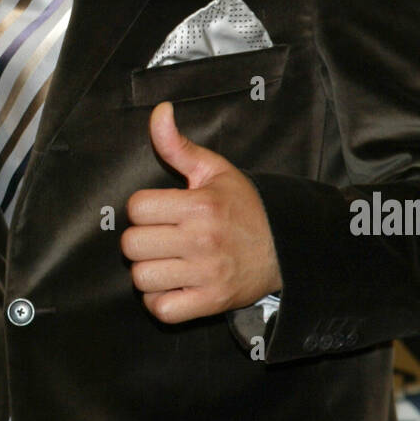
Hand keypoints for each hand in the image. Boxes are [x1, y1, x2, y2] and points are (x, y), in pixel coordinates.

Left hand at [121, 101, 281, 322]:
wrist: (287, 247)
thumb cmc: (244, 207)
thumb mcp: (214, 170)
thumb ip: (178, 145)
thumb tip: (159, 111)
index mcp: (200, 205)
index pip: (137, 207)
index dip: (142, 208)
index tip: (159, 211)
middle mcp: (201, 240)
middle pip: (132, 244)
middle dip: (140, 240)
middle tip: (159, 237)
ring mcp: (206, 274)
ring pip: (141, 278)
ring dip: (147, 271)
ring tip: (164, 262)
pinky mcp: (210, 302)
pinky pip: (161, 310)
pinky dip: (158, 302)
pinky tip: (170, 286)